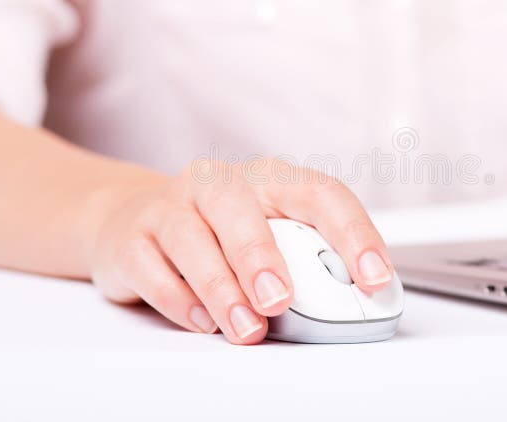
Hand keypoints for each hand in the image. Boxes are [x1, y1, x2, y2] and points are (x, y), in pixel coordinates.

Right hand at [86, 158, 393, 344]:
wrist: (134, 219)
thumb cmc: (221, 233)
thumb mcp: (270, 237)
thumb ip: (301, 262)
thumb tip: (343, 306)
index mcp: (269, 179)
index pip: (320, 194)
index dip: (353, 233)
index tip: (373, 278)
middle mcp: (219, 184)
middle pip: (240, 209)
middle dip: (261, 257)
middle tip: (280, 300)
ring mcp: (172, 206)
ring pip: (192, 239)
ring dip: (221, 288)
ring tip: (246, 327)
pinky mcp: (133, 237)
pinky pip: (152, 268)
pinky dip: (179, 300)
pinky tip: (202, 321)